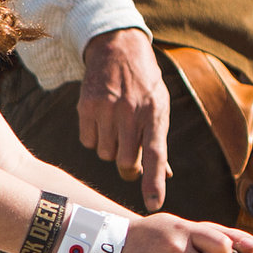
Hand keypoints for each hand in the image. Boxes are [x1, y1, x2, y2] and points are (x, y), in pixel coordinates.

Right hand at [77, 28, 169, 208]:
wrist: (117, 48)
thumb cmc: (144, 83)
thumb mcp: (159, 106)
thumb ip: (159, 141)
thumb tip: (165, 177)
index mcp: (154, 114)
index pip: (156, 155)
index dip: (154, 182)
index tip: (153, 204)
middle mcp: (131, 112)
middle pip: (125, 162)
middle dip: (128, 166)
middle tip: (130, 154)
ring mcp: (107, 109)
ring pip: (105, 154)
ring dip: (110, 149)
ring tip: (116, 127)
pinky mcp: (86, 106)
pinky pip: (88, 141)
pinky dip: (94, 138)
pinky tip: (101, 120)